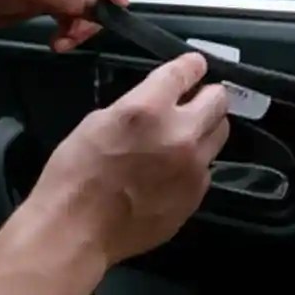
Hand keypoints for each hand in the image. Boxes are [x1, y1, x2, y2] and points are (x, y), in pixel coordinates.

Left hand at [0, 0, 129, 51]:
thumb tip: (93, 5)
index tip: (117, 5)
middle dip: (97, 11)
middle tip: (82, 29)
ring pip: (92, 6)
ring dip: (83, 27)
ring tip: (65, 39)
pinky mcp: (51, 2)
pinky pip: (75, 18)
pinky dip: (71, 32)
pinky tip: (57, 41)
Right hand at [15, 53, 230, 266]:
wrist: (77, 230)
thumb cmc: (75, 172)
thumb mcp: (98, 121)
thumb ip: (135, 107)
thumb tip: (156, 105)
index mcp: (148, 109)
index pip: (185, 72)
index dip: (192, 65)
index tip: (195, 64)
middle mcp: (180, 134)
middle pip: (218, 101)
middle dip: (208, 95)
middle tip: (196, 98)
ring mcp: (193, 168)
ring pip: (219, 134)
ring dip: (205, 128)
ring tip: (187, 134)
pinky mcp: (195, 196)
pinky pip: (206, 169)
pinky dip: (194, 163)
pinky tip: (173, 170)